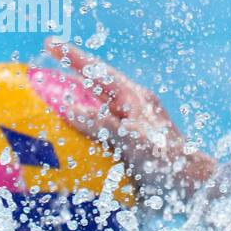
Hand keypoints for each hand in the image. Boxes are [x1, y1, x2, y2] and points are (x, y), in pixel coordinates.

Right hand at [44, 38, 216, 206]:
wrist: (192, 187)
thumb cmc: (168, 160)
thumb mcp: (133, 139)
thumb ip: (101, 123)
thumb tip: (67, 108)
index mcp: (135, 98)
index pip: (99, 71)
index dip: (74, 56)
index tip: (49, 44)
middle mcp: (131, 110)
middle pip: (93, 88)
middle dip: (67, 81)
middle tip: (38, 76)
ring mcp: (129, 128)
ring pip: (94, 112)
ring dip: (71, 110)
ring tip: (44, 110)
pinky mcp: (128, 148)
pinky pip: (97, 137)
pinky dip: (80, 138)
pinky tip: (64, 148)